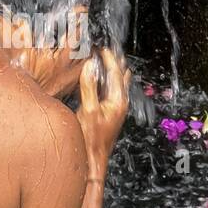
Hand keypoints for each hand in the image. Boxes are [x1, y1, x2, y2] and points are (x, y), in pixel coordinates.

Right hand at [76, 48, 130, 179]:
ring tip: (108, 59)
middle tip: (106, 50)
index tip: (101, 48)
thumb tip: (90, 65)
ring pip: (117, 83)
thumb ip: (89, 86)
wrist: (93, 160)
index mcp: (118, 100)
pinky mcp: (110, 112)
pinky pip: (111, 91)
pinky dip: (107, 81)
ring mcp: (116, 108)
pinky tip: (102, 80)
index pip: (116, 72)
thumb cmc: (91, 139)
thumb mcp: (87, 110)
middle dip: (114, 62)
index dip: (108, 58)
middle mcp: (120, 103)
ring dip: (112, 71)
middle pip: (120, 76)